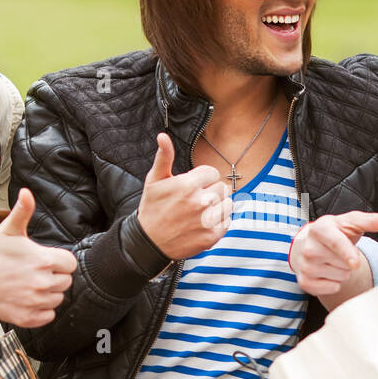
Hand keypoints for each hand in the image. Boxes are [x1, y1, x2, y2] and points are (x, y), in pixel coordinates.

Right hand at [0, 188, 76, 327]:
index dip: (60, 262)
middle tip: (35, 272)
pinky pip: (48, 316)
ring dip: (48, 293)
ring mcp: (35, 302)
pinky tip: (29, 299)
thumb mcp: (9, 231)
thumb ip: (23, 211)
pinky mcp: (28, 317)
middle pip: (66, 282)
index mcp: (43, 261)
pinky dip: (42, 310)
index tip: (47, 261)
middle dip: (54, 276)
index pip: (70, 264)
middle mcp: (42, 283)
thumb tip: (27, 193)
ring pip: (58, 299)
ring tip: (30, 285)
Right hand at [137, 132, 231, 259]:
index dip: (203, 179)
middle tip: (196, 200)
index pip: (212, 173)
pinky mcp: (211, 236)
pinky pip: (227, 221)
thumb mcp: (154, 181)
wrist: (149, 242)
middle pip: (222, 187)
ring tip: (201, 211)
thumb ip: (164, 157)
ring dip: (218, 205)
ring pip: (228, 203)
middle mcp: (200, 202)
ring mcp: (206, 220)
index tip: (193, 186)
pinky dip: (219, 221)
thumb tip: (163, 136)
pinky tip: (204, 222)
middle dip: (211, 191)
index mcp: (187, 185)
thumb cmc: (152, 208)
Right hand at [289, 208, 377, 294]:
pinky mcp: (303, 281)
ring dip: (342, 272)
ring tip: (333, 261)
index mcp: (320, 229)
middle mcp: (309, 247)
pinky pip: (330, 289)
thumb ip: (374, 220)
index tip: (355, 263)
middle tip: (340, 252)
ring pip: (339, 277)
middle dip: (349, 261)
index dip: (347, 254)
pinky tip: (327, 272)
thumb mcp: (352, 223)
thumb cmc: (336, 232)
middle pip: (343, 265)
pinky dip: (334, 283)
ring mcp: (305, 265)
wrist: (311, 243)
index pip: (336, 243)